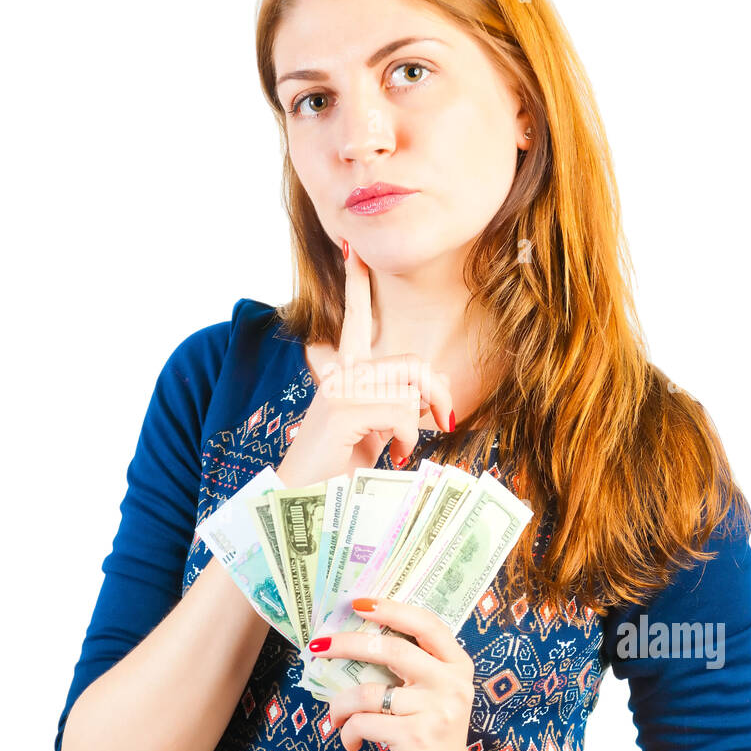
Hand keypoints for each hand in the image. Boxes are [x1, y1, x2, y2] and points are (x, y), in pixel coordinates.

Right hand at [277, 241, 454, 488]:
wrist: (306, 502)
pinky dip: (407, 437)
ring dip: (417, 421)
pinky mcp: (340, 410)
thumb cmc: (340, 472)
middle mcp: (338, 374)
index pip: (354, 320)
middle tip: (443, 420)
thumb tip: (431, 397)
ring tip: (401, 447)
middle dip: (436, 391)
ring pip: (408, 387)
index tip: (353, 247)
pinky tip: (394, 454)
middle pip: (409, 362)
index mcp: (343, 375)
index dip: (355, 283)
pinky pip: (400, 411)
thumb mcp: (374, 432)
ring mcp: (338, 389)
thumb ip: (395, 406)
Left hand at [311, 595, 475, 750]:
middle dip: (346, 644)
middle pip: (391, 650)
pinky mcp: (415, 740)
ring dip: (340, 704)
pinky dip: (348, 731)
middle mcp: (451, 685)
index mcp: (457, 665)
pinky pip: (364, 723)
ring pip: (367, 693)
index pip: (426, 625)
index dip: (391, 609)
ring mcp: (435, 713)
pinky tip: (352, 742)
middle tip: (318, 647)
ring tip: (335, 715)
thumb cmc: (431, 734)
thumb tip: (356, 640)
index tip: (358, 604)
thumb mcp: (433, 695)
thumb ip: (413, 668)